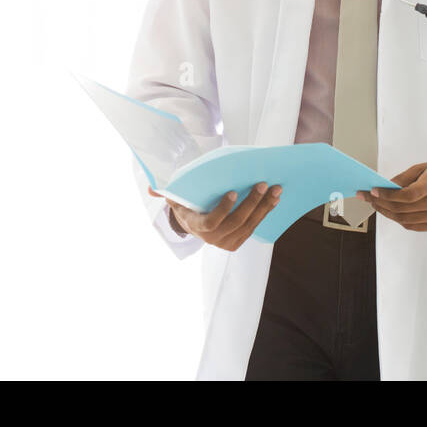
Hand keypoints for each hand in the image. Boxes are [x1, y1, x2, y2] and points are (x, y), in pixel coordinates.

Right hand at [148, 183, 281, 250]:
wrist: (195, 225)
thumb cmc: (187, 206)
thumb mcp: (175, 199)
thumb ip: (165, 193)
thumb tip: (152, 188)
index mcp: (197, 227)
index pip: (211, 222)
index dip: (223, 209)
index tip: (233, 192)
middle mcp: (213, 239)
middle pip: (236, 222)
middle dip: (252, 202)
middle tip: (263, 184)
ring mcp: (227, 242)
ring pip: (249, 225)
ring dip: (264, 207)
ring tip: (275, 190)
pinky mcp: (238, 241)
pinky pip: (253, 227)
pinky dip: (265, 213)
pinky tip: (274, 199)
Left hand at [356, 160, 426, 231]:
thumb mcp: (423, 167)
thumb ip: (403, 178)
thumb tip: (384, 187)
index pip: (406, 195)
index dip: (387, 195)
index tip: (373, 191)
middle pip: (402, 209)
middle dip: (381, 203)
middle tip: (368, 197)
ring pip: (404, 220)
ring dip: (386, 213)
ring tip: (376, 204)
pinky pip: (411, 226)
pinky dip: (398, 219)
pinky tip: (389, 211)